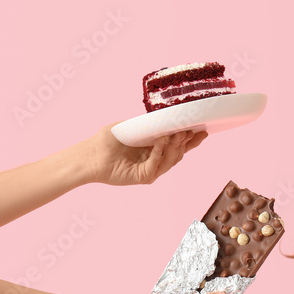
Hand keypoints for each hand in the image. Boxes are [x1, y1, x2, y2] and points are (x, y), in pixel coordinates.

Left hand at [85, 123, 207, 185]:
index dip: (191, 139)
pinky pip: (157, 164)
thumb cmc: (107, 140)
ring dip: (176, 145)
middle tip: (192, 128)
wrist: (90, 155)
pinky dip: (161, 151)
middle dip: (187, 141)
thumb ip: (148, 124)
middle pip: (179, 152)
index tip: (203, 128)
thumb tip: (166, 116)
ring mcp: (151, 170)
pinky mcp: (144, 177)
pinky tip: (163, 139)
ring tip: (179, 132)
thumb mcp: (131, 126)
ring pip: (171, 159)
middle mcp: (156, 161)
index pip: (177, 145)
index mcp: (155, 150)